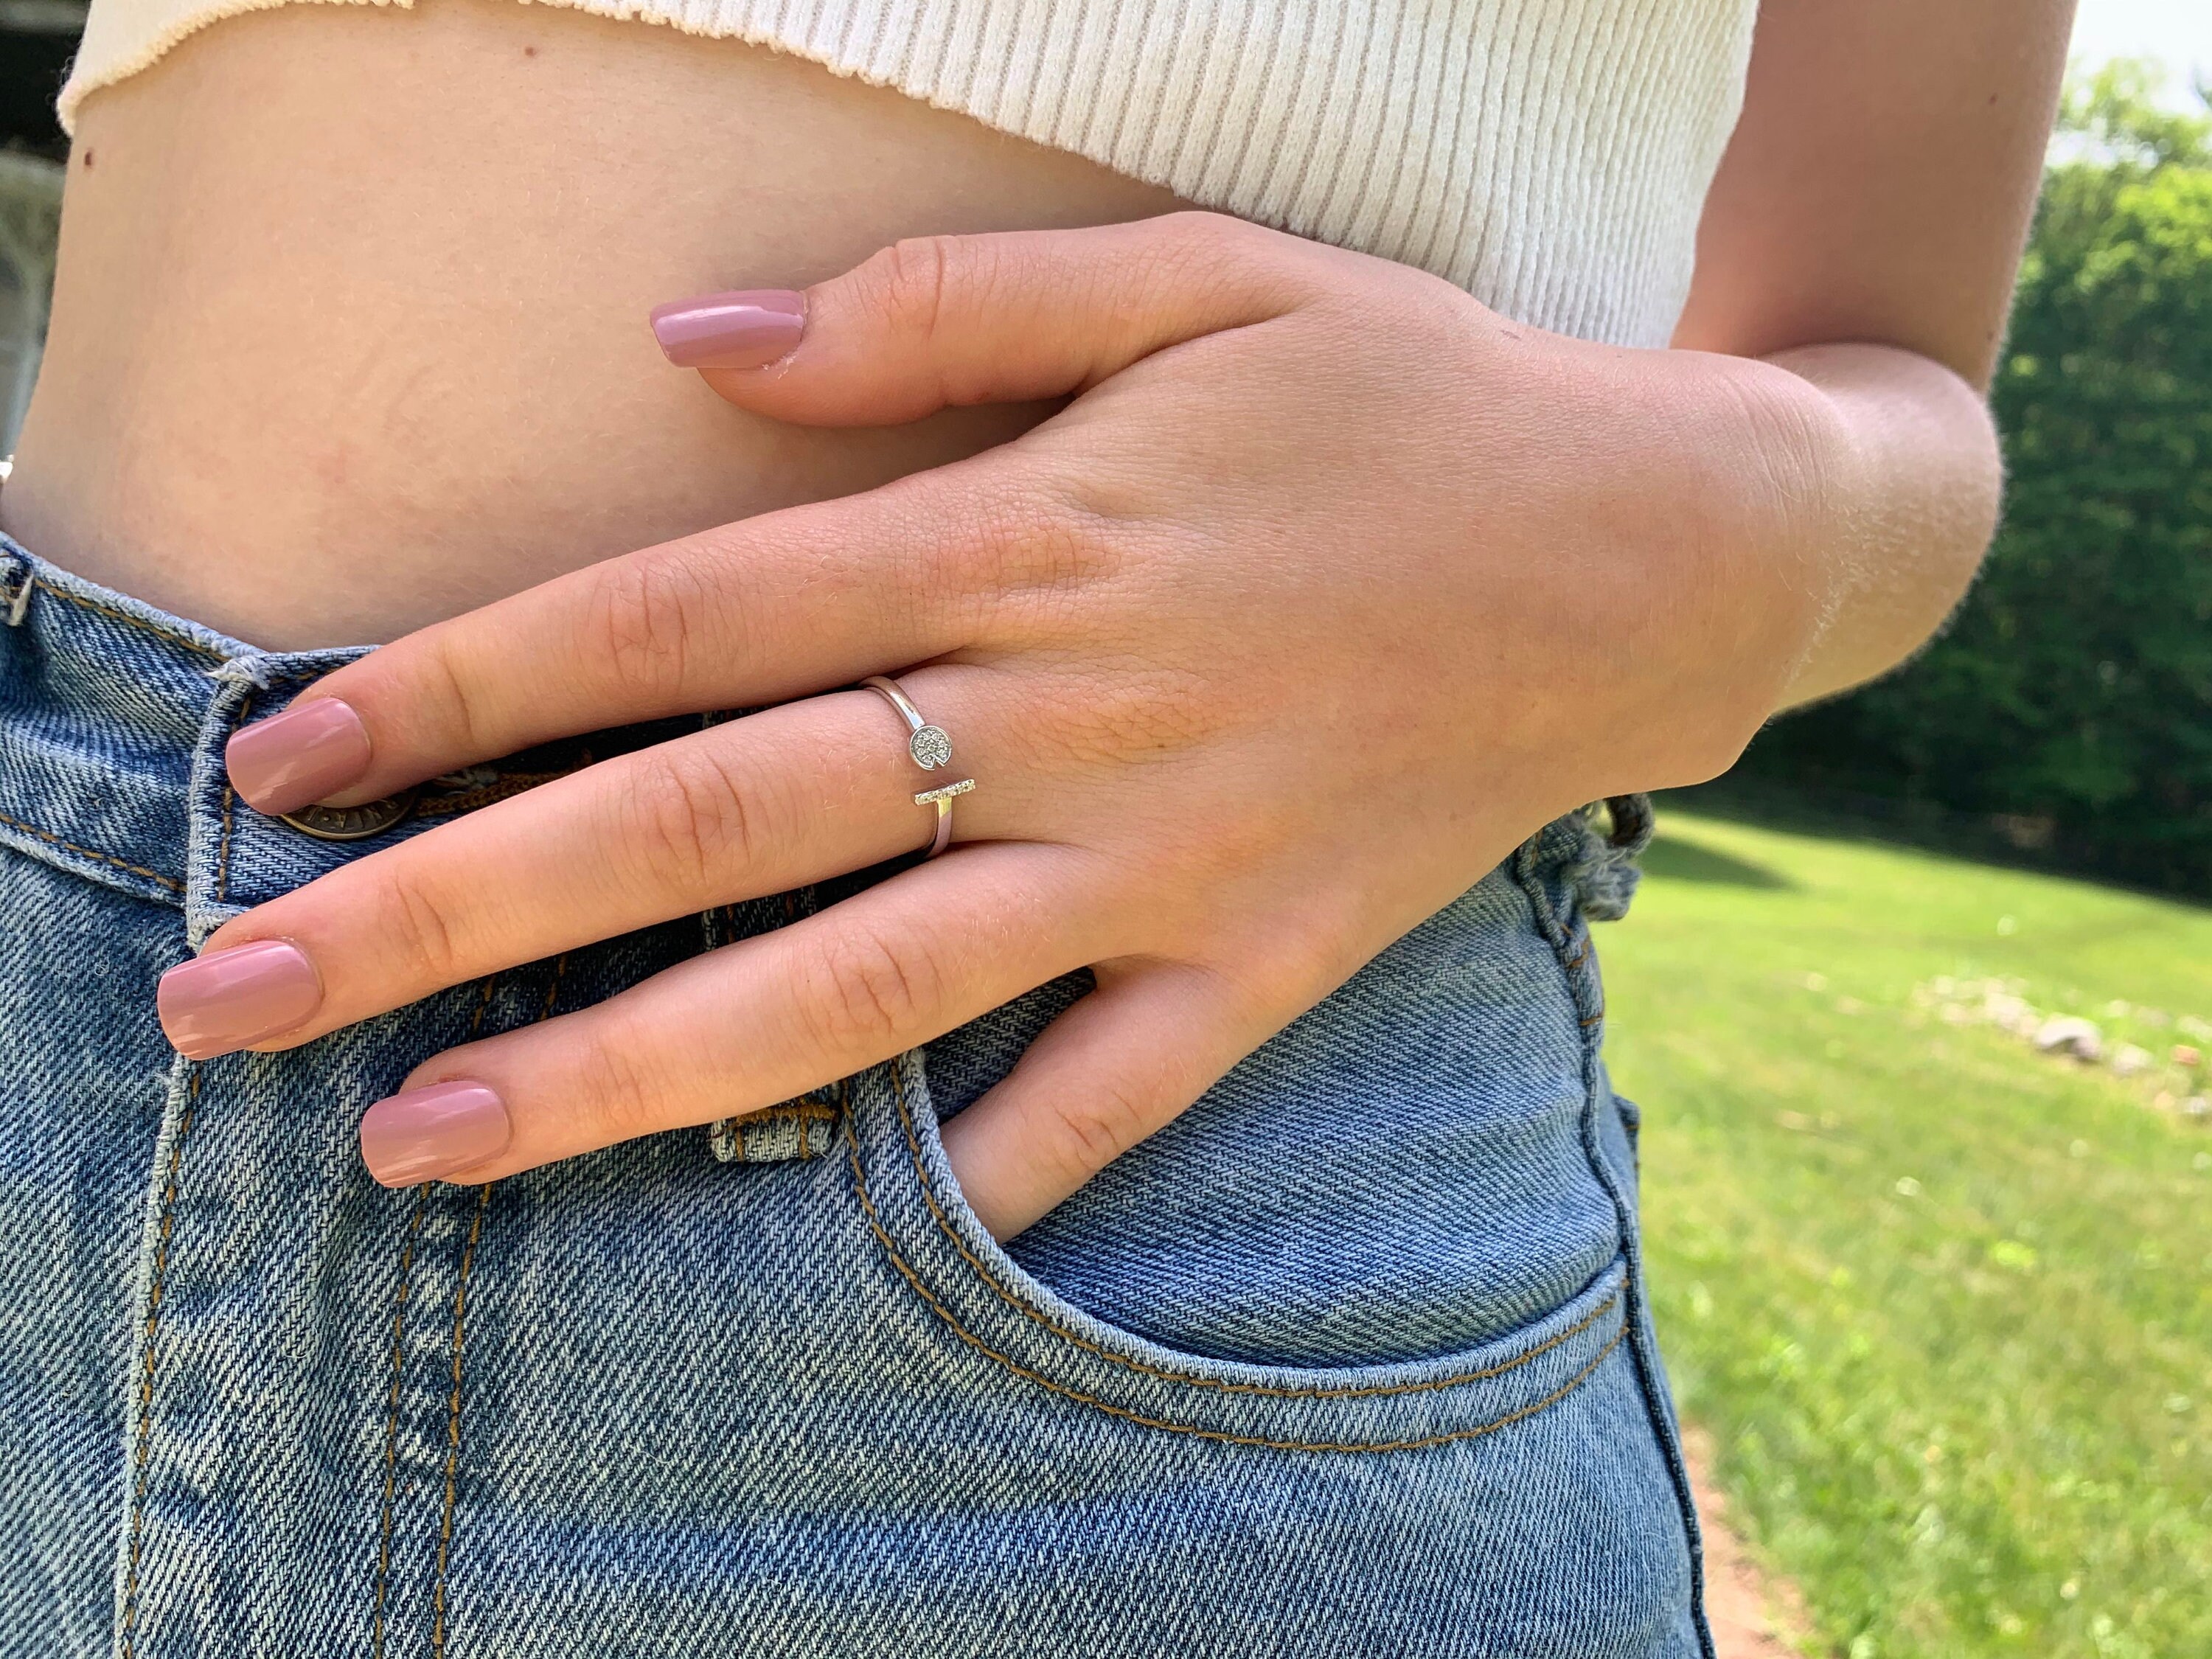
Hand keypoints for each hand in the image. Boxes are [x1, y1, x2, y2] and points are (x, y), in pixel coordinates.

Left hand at [164, 212, 1826, 1236]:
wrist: (1660, 548)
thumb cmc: (1412, 397)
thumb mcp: (1201, 280)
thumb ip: (939, 315)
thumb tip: (690, 346)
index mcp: (1024, 536)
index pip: (684, 617)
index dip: (470, 683)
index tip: (289, 756)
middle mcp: (1063, 713)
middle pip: (712, 822)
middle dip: (458, 911)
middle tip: (240, 994)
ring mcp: (1167, 859)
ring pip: (856, 989)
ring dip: (628, 1078)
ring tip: (426, 1147)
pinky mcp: (1267, 963)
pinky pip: (1096, 1101)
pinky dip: (962, 1178)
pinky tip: (795, 1255)